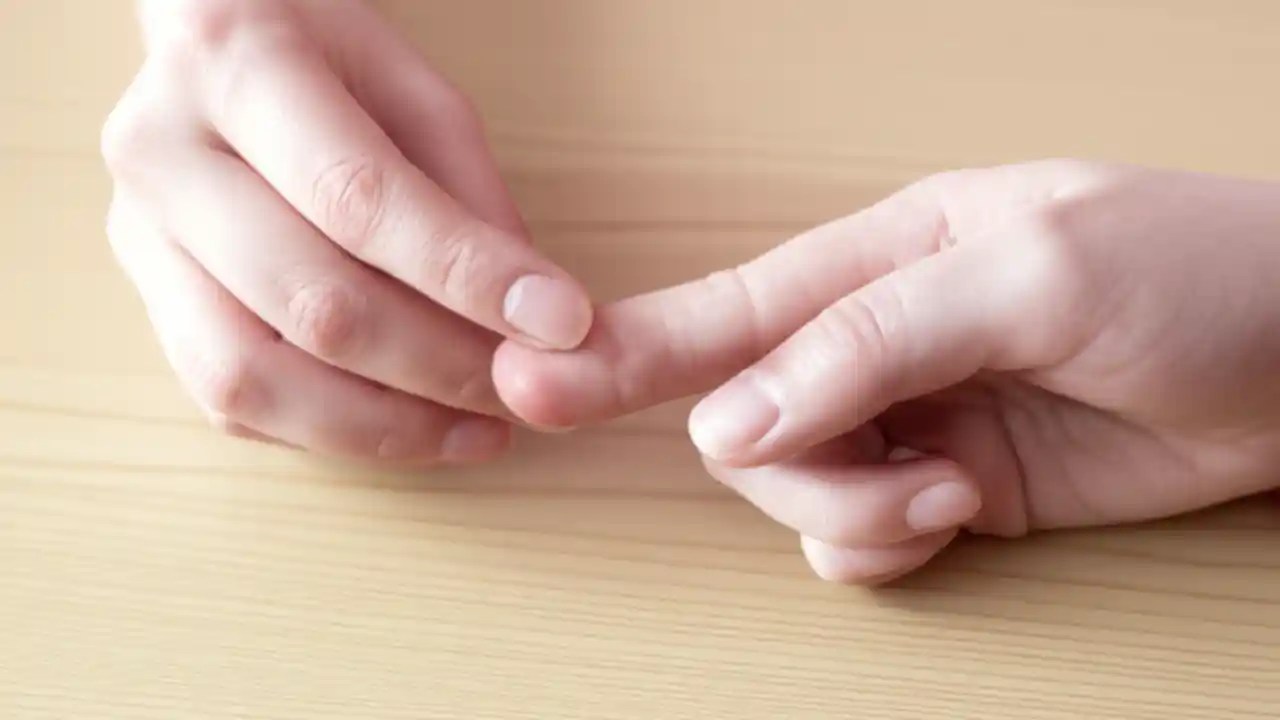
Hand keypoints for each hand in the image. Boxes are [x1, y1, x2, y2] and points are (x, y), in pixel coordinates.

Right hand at [102, 0, 591, 463]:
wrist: (218, 52)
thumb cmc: (330, 61)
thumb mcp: (420, 91)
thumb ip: (470, 199)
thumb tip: (532, 319)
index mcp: (232, 59)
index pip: (359, 196)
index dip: (466, 275)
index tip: (559, 323)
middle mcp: (161, 153)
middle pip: (310, 302)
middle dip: (440, 366)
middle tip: (527, 388)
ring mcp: (136, 237)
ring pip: (250, 379)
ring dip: (382, 426)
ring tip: (477, 430)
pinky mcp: (146, 302)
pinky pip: (231, 404)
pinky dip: (329, 431)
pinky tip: (405, 424)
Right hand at [494, 160, 1279, 582]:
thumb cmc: (1195, 270)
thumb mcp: (1029, 276)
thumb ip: (868, 344)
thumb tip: (730, 423)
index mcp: (881, 254)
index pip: (728, 306)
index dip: (630, 349)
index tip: (538, 383)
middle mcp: (879, 340)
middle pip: (751, 425)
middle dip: (802, 466)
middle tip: (901, 471)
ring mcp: (911, 418)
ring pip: (798, 492)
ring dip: (856, 511)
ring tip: (952, 490)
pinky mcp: (951, 486)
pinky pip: (860, 537)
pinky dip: (889, 547)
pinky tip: (957, 514)